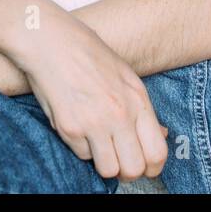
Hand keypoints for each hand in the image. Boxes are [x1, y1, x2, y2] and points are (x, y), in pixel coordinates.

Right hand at [4, 7, 169, 182]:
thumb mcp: (125, 75)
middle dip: (128, 171)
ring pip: (108, 170)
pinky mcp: (69, 128)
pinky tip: (77, 125)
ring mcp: (94, 123)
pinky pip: (82, 154)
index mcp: (138, 99)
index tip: (144, 165)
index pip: (157, 153)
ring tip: (98, 144)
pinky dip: (81, 146)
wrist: (50, 40)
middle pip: (134, 169)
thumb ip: (143, 108)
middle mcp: (119, 114)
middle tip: (120, 160)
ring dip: (104, 162)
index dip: (152, 167)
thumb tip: (160, 134)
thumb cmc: (87, 53)